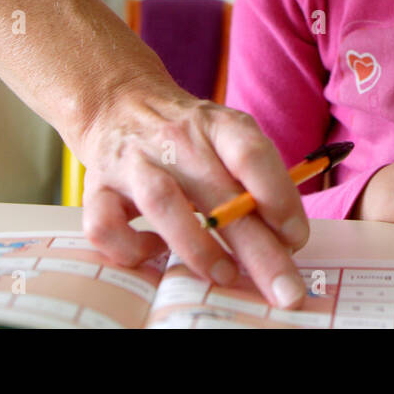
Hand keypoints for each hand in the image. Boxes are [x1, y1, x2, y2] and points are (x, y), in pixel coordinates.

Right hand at [73, 74, 310, 308]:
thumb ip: (255, 176)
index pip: (251, 153)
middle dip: (258, 248)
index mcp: (217, 125)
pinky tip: (155, 254)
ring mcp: (134, 162)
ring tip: (226, 276)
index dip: (278, 196)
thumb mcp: (227, 135)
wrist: (119, 103)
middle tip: (284, 289)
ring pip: (163, 203)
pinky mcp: (97, 188)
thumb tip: (287, 237)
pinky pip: (105, 226)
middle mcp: (176, 141)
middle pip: (220, 193)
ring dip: (198, 246)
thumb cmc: (187, 134)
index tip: (296, 237)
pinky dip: (130, 248)